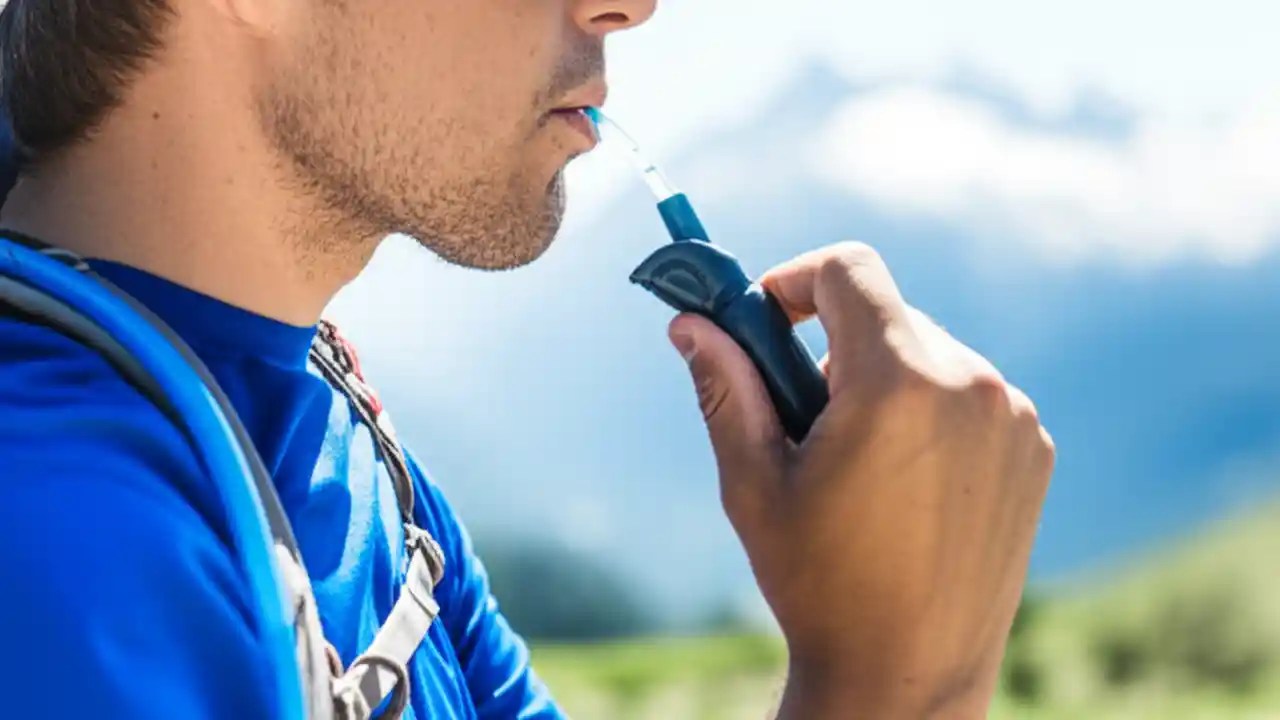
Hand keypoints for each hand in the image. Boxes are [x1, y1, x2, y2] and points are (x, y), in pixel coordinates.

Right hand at [667, 242, 1054, 718]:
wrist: (909, 676)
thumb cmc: (821, 583)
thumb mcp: (754, 482)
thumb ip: (726, 387)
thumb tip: (690, 324)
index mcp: (896, 382)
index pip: (849, 268)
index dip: (796, 279)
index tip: (769, 321)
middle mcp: (970, 384)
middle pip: (886, 316)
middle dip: (835, 348)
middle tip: (805, 420)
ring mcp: (1012, 418)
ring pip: (930, 355)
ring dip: (885, 383)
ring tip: (860, 467)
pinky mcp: (1034, 449)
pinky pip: (971, 395)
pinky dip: (933, 414)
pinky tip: (909, 488)